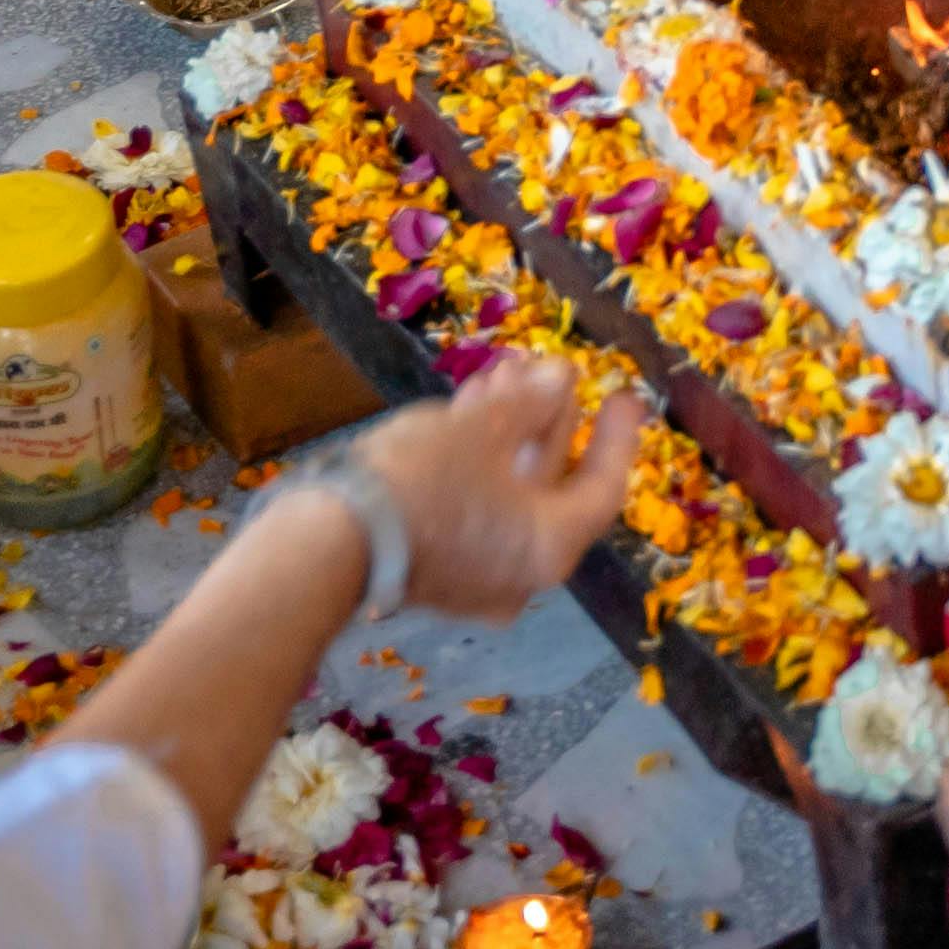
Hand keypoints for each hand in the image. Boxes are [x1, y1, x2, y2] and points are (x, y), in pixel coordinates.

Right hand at [349, 352, 648, 623]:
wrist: (326, 542)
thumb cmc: (422, 480)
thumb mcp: (483, 429)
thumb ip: (532, 402)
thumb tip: (561, 381)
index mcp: (548, 549)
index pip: (602, 489)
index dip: (617, 437)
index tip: (622, 395)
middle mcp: (520, 575)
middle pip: (550, 486)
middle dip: (546, 419)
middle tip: (544, 369)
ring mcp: (475, 578)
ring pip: (507, 492)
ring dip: (507, 430)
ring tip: (500, 373)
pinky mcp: (435, 570)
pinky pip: (475, 508)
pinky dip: (478, 461)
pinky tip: (466, 409)